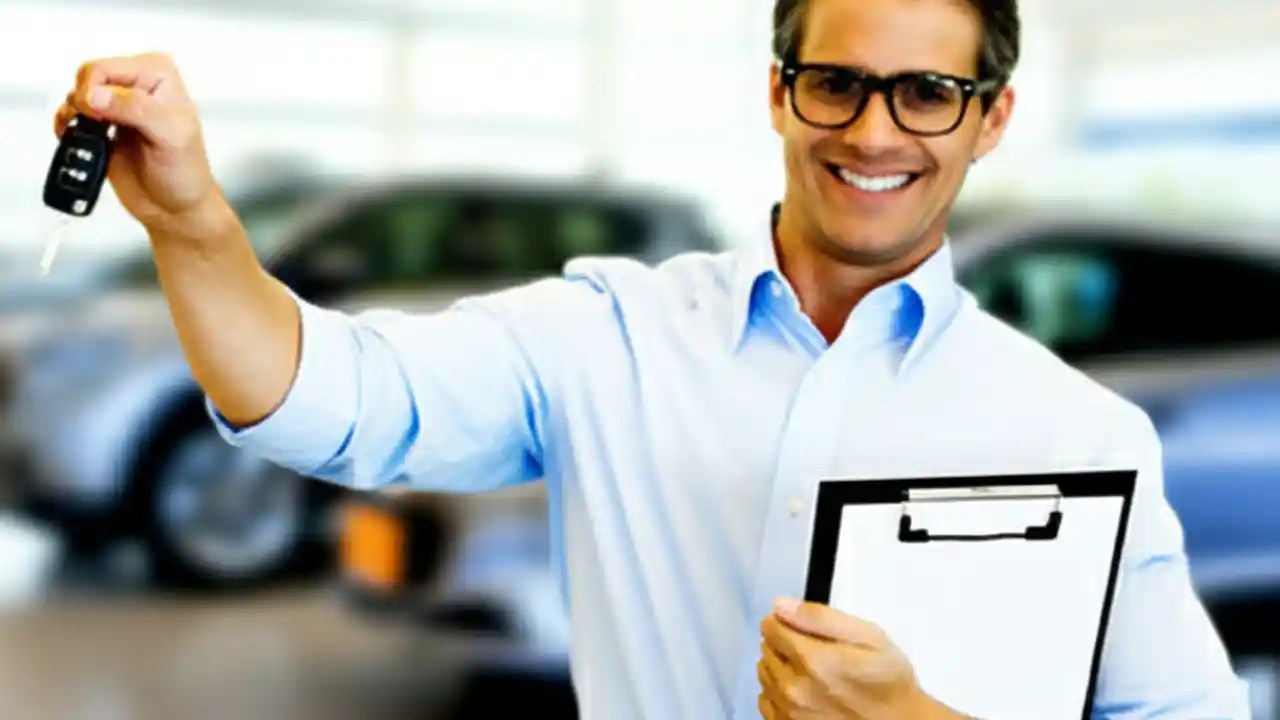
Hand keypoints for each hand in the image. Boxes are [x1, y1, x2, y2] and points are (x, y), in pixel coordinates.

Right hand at [55, 52, 231, 238]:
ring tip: (93, 136)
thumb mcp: (172, 136)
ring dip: (75, 116)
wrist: (175, 209)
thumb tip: (97, 96)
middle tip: (99, 127)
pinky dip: (68, 127)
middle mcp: (136, 84)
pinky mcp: (102, 126)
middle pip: (86, 78)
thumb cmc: (187, 174)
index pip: (106, 68)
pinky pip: (71, 116)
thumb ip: (136, 109)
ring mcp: (117, 105)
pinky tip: (79, 140)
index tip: (102, 117)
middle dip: (84, 103)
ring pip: (77, 96)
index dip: (95, 92)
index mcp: (158, 74)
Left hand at [757, 597, 958, 719]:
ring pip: (764, 673)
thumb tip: (782, 605)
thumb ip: (820, 618)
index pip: (771, 626)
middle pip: (766, 649)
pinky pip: (766, 701)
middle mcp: (795, 688)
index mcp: (814, 660)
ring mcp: (789, 712)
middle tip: (814, 650)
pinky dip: (777, 693)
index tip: (800, 625)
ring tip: (810, 672)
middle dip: (785, 643)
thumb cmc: (887, 682)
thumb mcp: (868, 636)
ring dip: (781, 667)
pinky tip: (802, 692)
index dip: (786, 620)